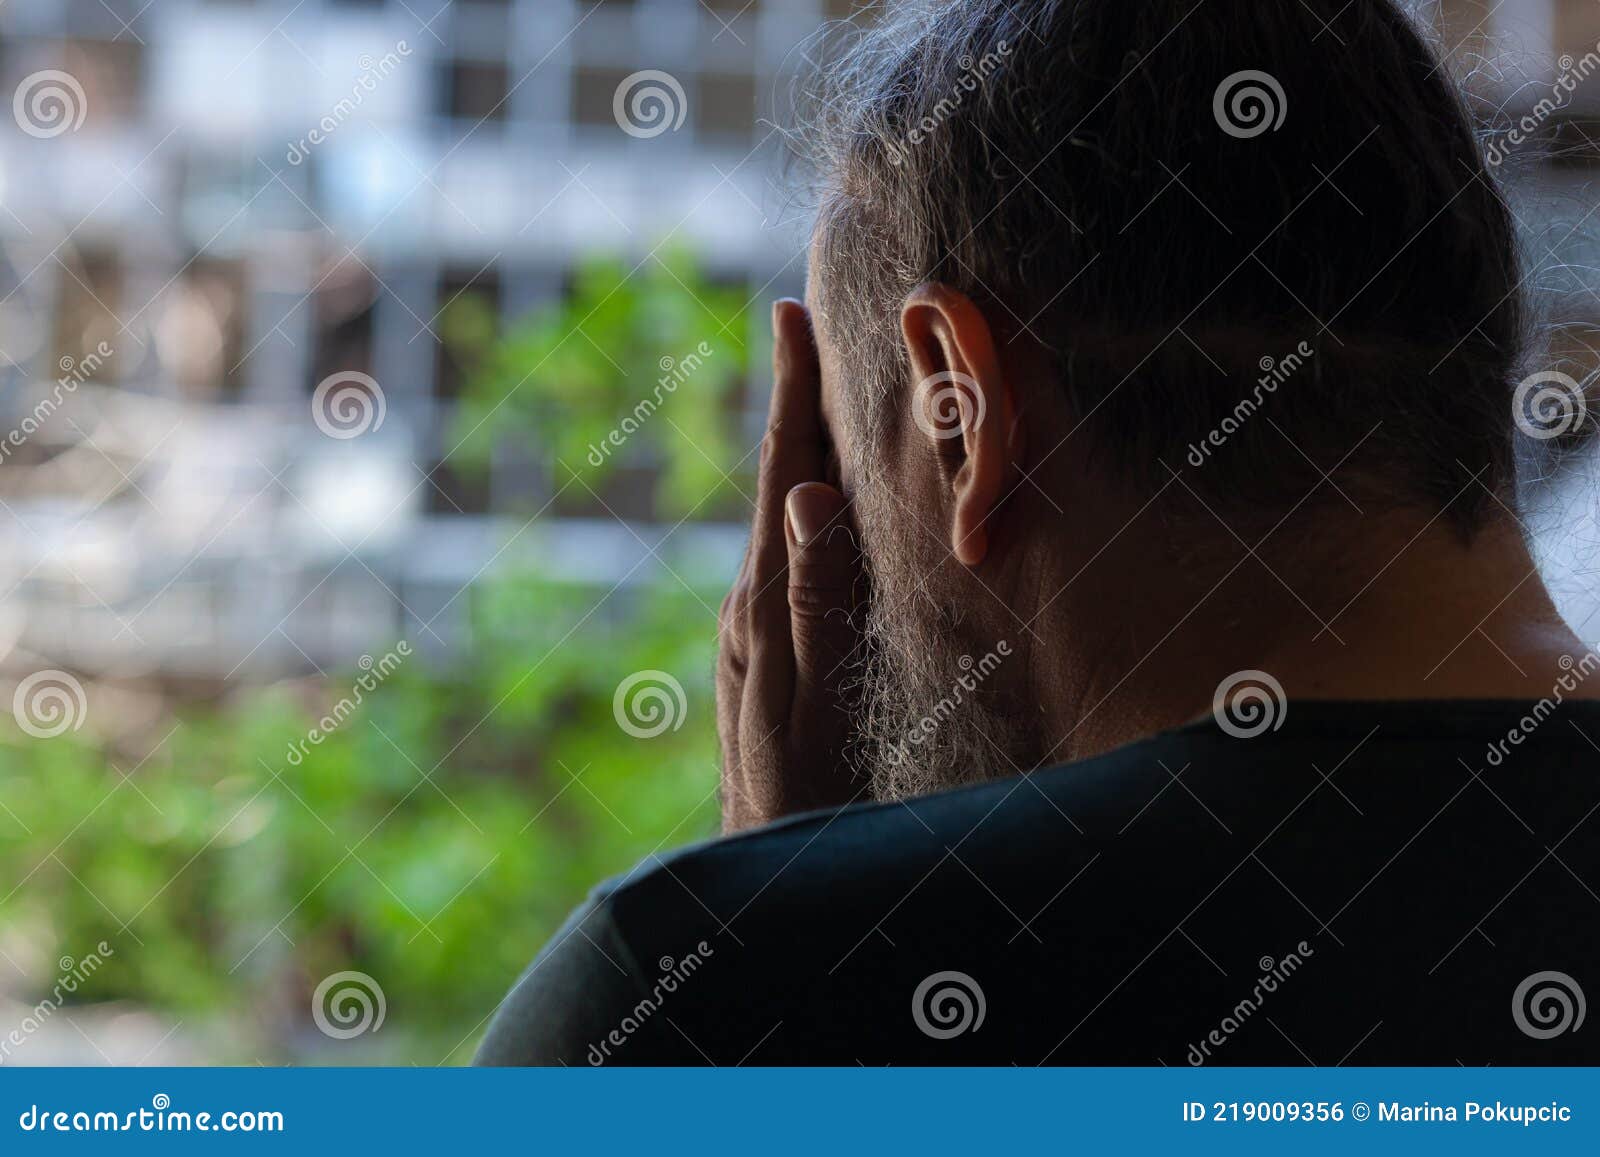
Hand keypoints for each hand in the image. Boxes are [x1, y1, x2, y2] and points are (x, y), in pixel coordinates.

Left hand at [716, 300, 866, 832]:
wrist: (763, 870)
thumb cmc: (803, 794)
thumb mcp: (810, 698)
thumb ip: (813, 601)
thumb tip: (808, 494)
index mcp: (761, 601)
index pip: (783, 476)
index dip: (790, 394)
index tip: (790, 316)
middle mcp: (749, 603)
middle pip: (778, 482)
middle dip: (792, 403)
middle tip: (801, 327)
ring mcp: (753, 629)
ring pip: (783, 518)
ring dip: (800, 450)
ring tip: (815, 394)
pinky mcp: (765, 654)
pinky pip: (790, 557)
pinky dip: (807, 509)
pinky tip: (818, 505)